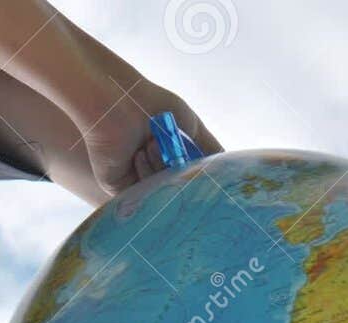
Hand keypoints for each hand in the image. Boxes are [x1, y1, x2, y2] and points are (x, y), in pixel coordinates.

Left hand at [83, 78, 222, 195]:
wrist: (119, 102)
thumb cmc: (152, 106)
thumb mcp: (190, 125)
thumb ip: (209, 147)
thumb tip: (228, 166)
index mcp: (168, 159)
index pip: (189, 179)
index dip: (199, 178)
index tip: (211, 175)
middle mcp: (153, 172)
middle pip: (178, 190)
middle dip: (182, 173)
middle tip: (178, 153)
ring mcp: (136, 181)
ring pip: (162, 193)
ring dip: (161, 167)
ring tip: (151, 141)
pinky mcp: (119, 187)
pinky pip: (142, 196)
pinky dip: (146, 175)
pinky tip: (140, 152)